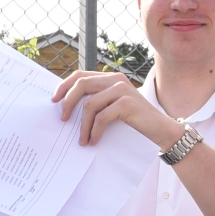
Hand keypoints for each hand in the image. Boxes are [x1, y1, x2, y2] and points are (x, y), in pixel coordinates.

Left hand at [53, 70, 179, 147]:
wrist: (160, 129)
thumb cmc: (135, 121)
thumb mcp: (114, 106)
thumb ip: (98, 100)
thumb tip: (68, 107)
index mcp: (110, 78)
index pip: (81, 75)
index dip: (65, 86)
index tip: (54, 100)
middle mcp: (116, 79)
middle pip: (82, 85)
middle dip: (68, 102)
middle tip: (62, 119)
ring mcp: (122, 90)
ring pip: (90, 104)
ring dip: (82, 125)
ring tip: (82, 140)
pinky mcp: (127, 103)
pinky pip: (102, 117)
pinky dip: (94, 131)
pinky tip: (94, 140)